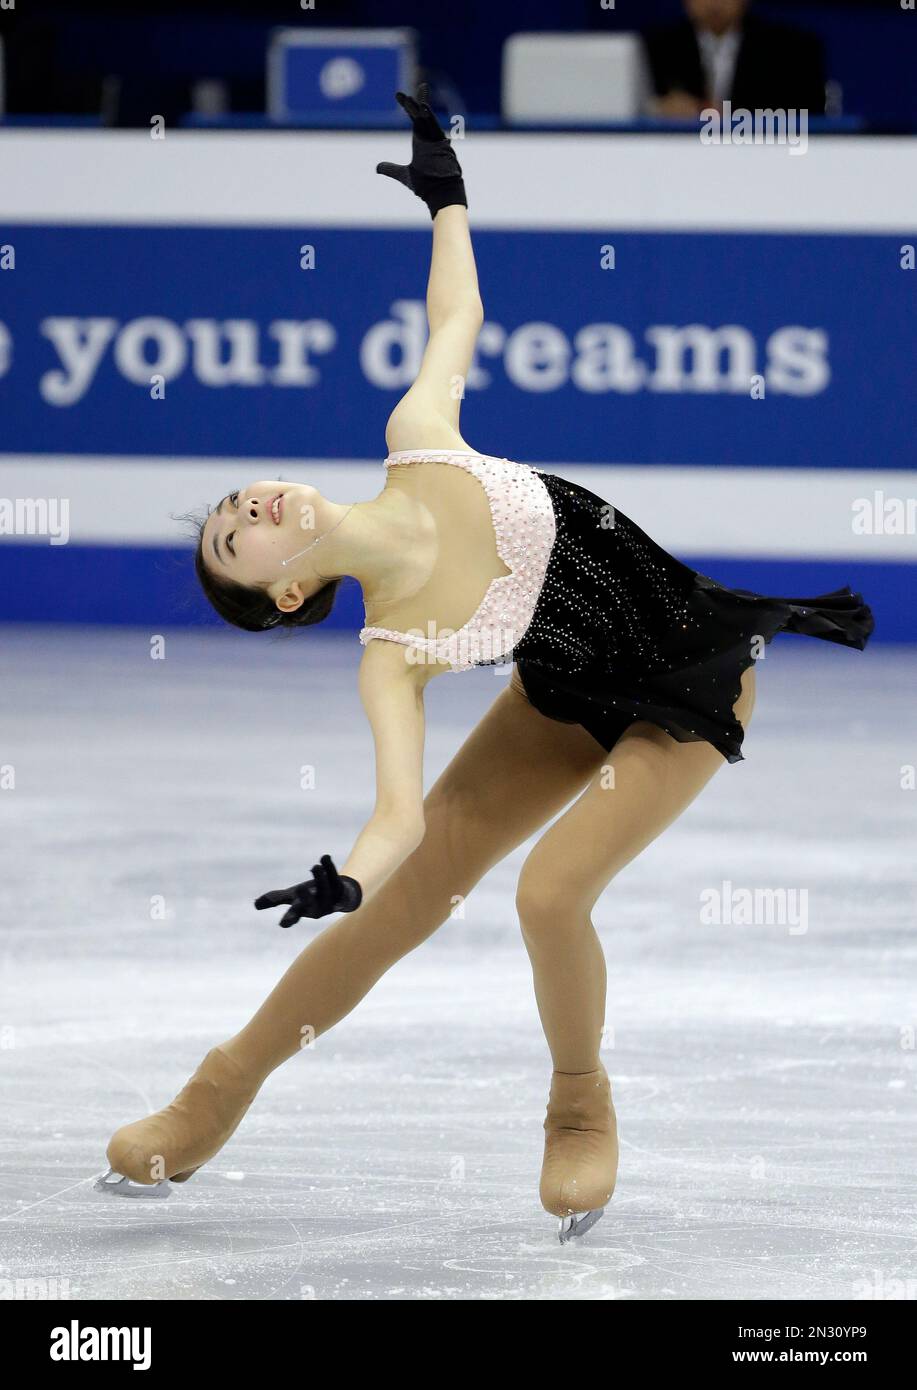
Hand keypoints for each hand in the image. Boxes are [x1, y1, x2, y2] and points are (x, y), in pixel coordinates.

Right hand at [254, 854, 362, 927]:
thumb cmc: (310, 897)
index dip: (289, 919)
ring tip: (315, 867)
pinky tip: (325, 857)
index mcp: (302, 910)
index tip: (283, 924)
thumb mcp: (292, 897)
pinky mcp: (342, 890)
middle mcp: (317, 907)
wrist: (338, 895)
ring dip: (321, 878)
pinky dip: (330, 868)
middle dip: (306, 898)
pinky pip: (337, 879)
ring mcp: (331, 900)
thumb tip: (255, 905)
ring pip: (327, 891)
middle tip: (300, 888)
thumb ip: (275, 899)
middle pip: (311, 905)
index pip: (293, 916)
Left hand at [376, 82, 466, 217]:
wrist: (440, 195)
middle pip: (419, 115)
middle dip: (410, 104)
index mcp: (422, 141)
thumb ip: (391, 169)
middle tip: (399, 94)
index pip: (414, 119)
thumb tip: (377, 167)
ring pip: (427, 119)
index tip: (399, 95)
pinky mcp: (442, 145)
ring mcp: (437, 140)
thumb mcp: (404, 175)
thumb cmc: (426, 185)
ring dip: (418, 107)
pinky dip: (429, 117)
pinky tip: (423, 106)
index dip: (407, 107)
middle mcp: (430, 138)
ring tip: (410, 98)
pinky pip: (435, 128)